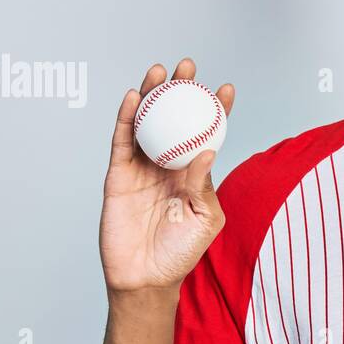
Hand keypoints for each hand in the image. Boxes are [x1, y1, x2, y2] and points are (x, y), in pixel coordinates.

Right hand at [99, 57, 234, 294]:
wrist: (145, 276)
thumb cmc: (181, 252)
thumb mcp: (205, 220)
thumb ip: (205, 186)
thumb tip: (205, 151)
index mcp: (194, 173)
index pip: (206, 134)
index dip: (216, 111)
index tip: (226, 89)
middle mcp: (168, 164)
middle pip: (174, 119)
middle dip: (181, 90)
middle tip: (188, 67)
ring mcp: (142, 167)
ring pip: (146, 122)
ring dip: (152, 94)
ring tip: (160, 71)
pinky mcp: (118, 174)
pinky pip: (122, 140)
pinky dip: (125, 117)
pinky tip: (132, 96)